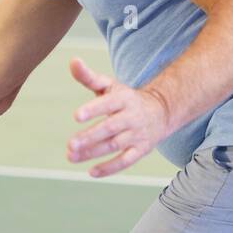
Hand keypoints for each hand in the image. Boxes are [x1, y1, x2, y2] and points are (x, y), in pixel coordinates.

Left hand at [66, 57, 170, 177]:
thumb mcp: (109, 85)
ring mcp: (137, 135)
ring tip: (71, 156)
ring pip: (115, 146)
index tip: (76, 116)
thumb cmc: (125, 98)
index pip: (107, 104)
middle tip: (70, 145)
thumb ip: (89, 76)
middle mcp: (131, 117)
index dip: (93, 109)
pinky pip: (126, 161)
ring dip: (93, 153)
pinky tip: (91, 172)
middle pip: (110, 128)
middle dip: (90, 137)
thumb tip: (72, 60)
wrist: (161, 111)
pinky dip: (110, 168)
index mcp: (123, 99)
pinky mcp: (141, 150)